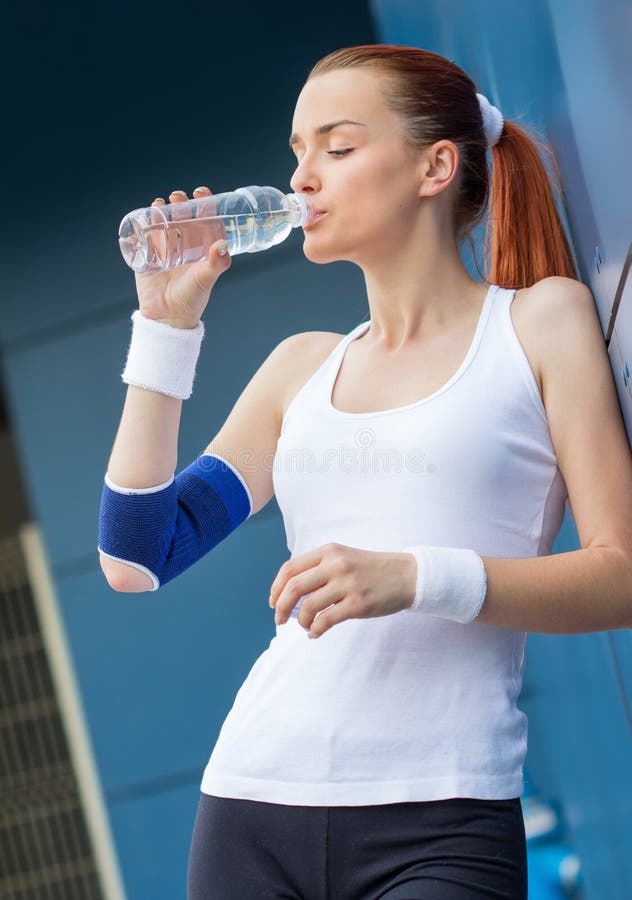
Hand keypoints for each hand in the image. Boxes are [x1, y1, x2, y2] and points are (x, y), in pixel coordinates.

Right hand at [134, 186, 231, 328]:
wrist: (167, 318)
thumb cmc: (192, 299)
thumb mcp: (205, 279)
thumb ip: (216, 264)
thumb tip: (223, 243)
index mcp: (202, 248)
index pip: (205, 220)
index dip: (204, 204)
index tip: (201, 192)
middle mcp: (185, 245)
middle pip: (183, 216)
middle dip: (181, 203)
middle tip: (178, 198)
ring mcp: (166, 249)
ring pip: (164, 222)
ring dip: (162, 209)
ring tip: (160, 204)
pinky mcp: (148, 256)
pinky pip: (145, 235)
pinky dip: (144, 223)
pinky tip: (146, 215)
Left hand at [269, 543, 417, 638]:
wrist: (406, 575)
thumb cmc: (371, 569)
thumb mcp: (343, 558)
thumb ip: (318, 569)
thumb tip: (288, 594)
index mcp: (329, 552)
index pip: (290, 569)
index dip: (276, 588)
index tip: (273, 602)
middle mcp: (336, 565)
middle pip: (294, 587)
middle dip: (281, 607)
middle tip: (279, 620)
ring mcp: (347, 584)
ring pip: (308, 606)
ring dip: (301, 620)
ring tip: (305, 625)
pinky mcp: (358, 603)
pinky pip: (326, 620)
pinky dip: (315, 630)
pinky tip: (316, 633)